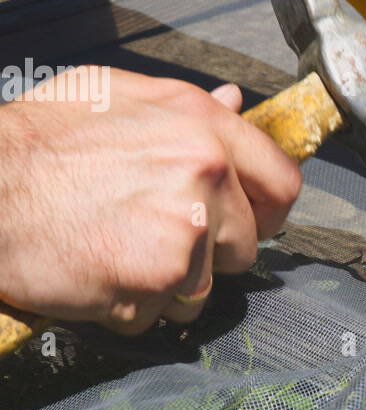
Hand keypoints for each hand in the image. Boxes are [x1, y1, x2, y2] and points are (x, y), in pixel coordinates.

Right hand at [0, 67, 300, 332]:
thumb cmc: (38, 140)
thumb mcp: (117, 96)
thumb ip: (189, 108)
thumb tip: (233, 104)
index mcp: (204, 128)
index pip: (283, 184)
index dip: (270, 213)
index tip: (256, 224)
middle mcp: (205, 176)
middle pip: (245, 247)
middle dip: (209, 255)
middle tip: (154, 238)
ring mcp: (183, 232)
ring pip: (203, 287)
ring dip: (166, 284)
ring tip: (116, 251)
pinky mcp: (154, 280)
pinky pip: (161, 313)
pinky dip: (131, 306)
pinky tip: (97, 271)